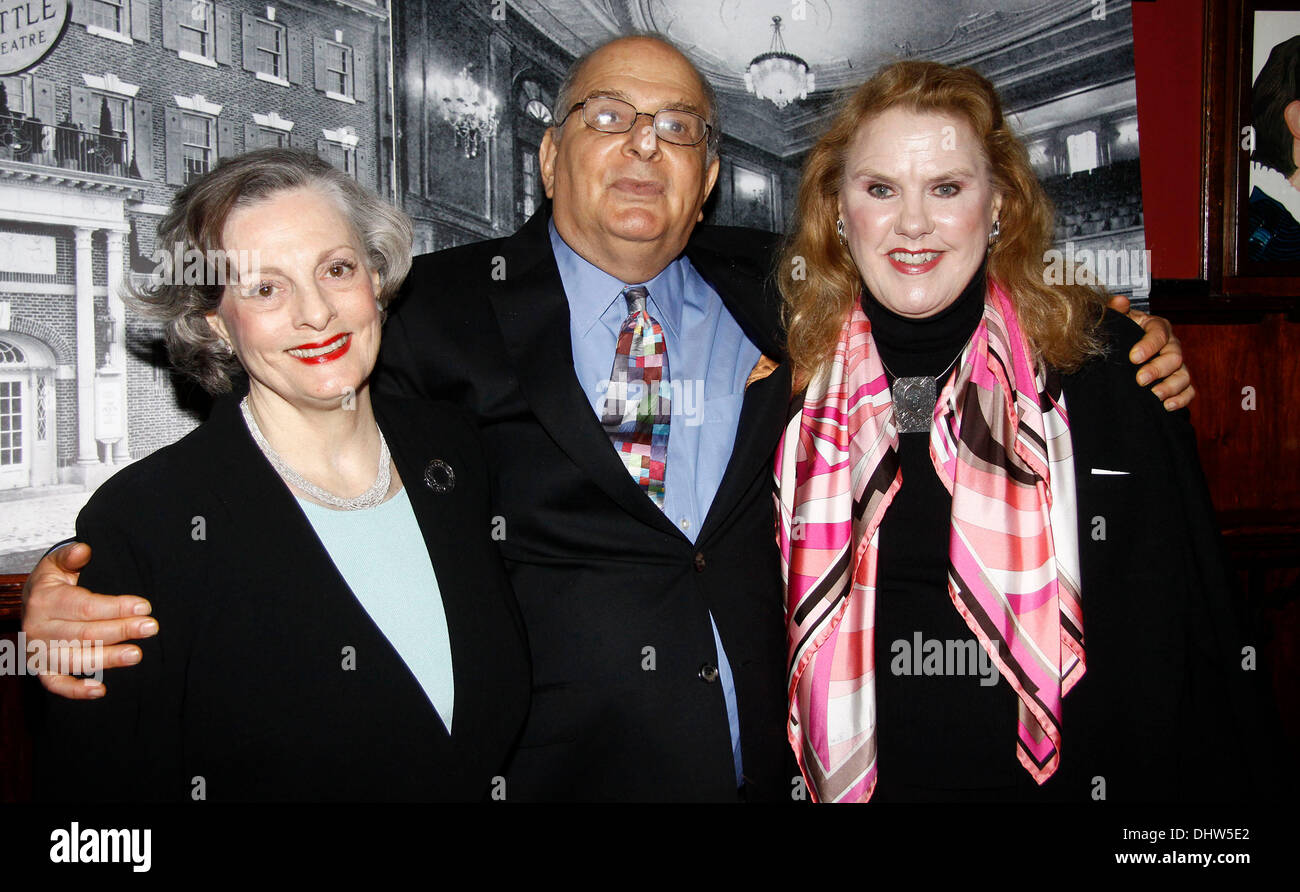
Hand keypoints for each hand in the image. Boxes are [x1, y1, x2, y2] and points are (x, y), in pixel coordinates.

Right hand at [21, 542, 156, 698]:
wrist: (31, 604)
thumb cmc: (52, 584)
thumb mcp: (56, 564)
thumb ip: (70, 556)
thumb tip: (83, 550)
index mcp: (44, 601)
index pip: (85, 607)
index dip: (116, 607)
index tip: (144, 607)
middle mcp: (38, 629)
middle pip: (85, 633)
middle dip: (121, 630)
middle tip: (151, 627)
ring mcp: (39, 652)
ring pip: (75, 659)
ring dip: (107, 659)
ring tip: (136, 654)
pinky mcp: (42, 669)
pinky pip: (56, 684)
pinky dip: (76, 690)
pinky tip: (100, 690)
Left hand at [1107, 295, 1194, 410]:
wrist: (1122, 350)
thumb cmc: (1120, 333)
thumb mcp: (1116, 320)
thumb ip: (1116, 310)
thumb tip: (1120, 302)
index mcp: (1157, 327)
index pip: (1159, 333)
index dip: (1149, 345)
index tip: (1133, 357)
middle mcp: (1171, 345)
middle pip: (1174, 356)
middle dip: (1157, 369)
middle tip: (1140, 379)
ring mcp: (1176, 365)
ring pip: (1184, 375)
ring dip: (1170, 386)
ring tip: (1155, 395)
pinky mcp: (1178, 383)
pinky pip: (1188, 391)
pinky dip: (1182, 399)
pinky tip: (1168, 405)